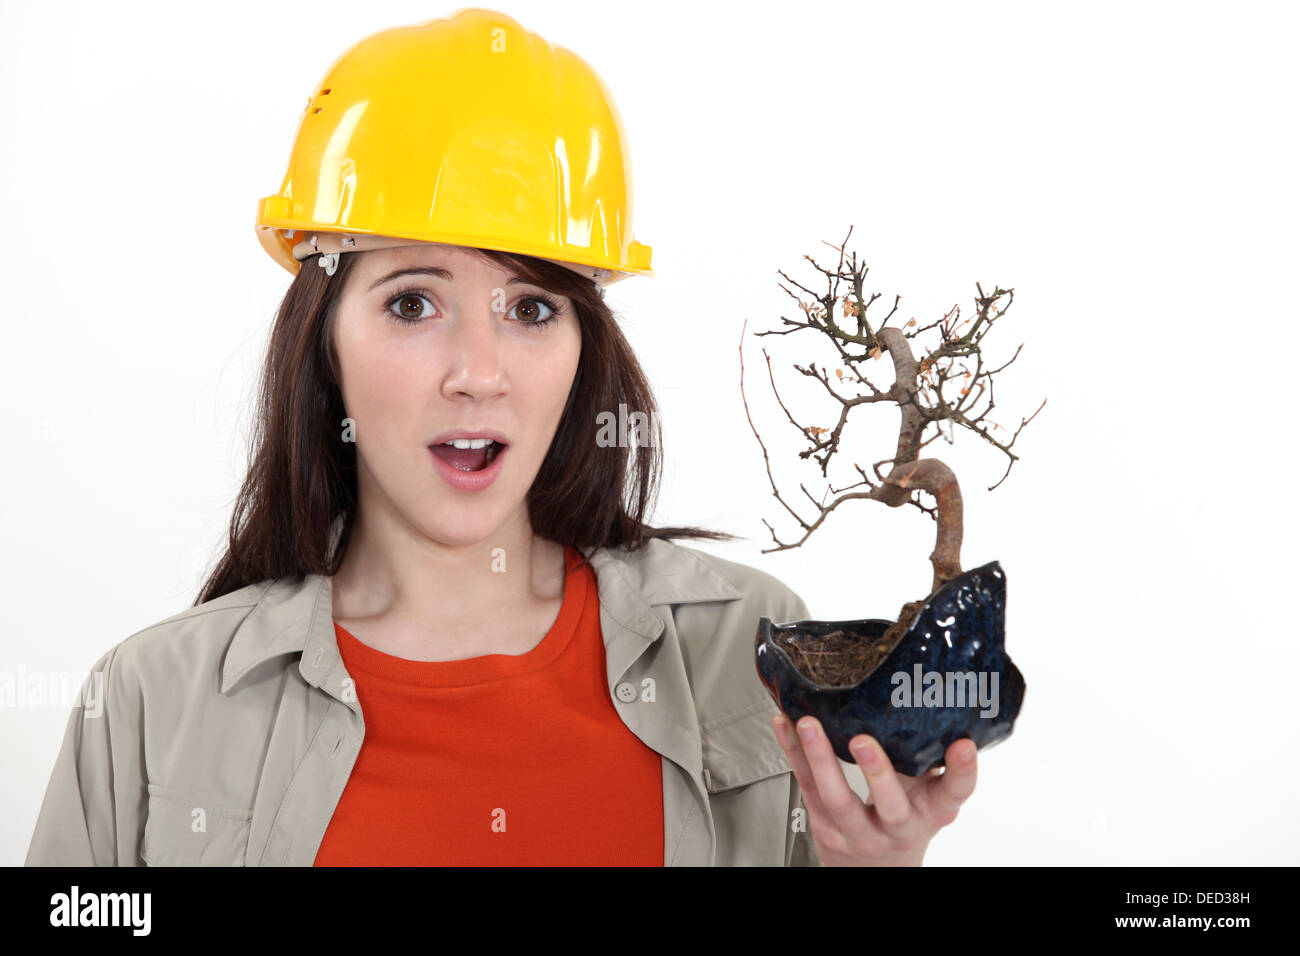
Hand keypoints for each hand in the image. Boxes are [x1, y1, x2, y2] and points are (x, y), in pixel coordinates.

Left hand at [772, 713, 977, 865]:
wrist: (876, 870)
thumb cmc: (904, 819)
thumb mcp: (927, 794)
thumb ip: (928, 756)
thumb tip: (932, 699)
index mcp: (932, 811)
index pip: (954, 793)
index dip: (962, 771)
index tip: (962, 745)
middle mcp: (899, 827)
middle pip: (891, 807)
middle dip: (877, 773)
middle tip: (863, 741)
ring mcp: (859, 833)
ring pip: (838, 800)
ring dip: (820, 759)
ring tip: (809, 725)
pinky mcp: (826, 827)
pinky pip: (807, 787)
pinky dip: (794, 753)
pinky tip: (785, 726)